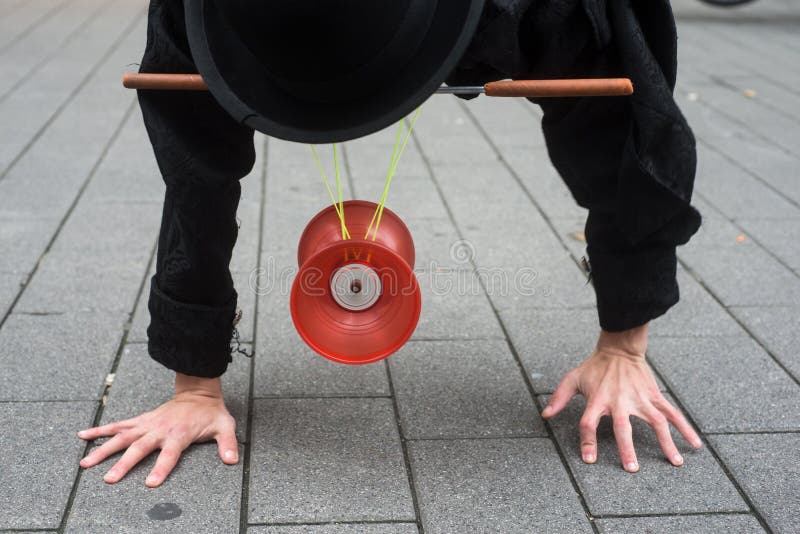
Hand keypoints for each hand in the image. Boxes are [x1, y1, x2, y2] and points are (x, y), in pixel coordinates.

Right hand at [77, 373, 237, 486]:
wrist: (199, 392)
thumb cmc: (211, 413)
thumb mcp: (225, 426)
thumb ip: (228, 443)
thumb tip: (232, 460)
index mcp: (179, 434)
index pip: (170, 454)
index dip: (161, 468)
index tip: (150, 484)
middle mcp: (160, 429)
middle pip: (139, 448)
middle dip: (124, 463)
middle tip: (109, 479)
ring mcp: (147, 424)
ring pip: (122, 437)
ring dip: (103, 449)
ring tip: (85, 463)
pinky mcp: (141, 420)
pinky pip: (118, 424)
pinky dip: (100, 430)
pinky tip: (83, 436)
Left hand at [541, 324, 702, 471]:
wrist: (619, 349)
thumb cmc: (594, 367)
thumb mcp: (572, 379)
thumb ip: (559, 398)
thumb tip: (545, 415)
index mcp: (598, 399)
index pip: (589, 423)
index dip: (587, 441)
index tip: (590, 460)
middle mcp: (620, 401)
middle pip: (623, 427)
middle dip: (627, 447)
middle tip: (631, 468)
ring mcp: (640, 399)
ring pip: (655, 422)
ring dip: (666, 442)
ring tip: (675, 462)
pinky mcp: (654, 396)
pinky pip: (672, 413)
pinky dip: (685, 428)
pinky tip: (694, 444)